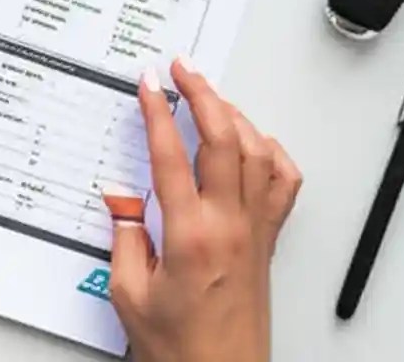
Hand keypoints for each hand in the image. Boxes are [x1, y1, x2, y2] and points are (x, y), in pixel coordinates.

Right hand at [106, 59, 301, 361]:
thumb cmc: (181, 347)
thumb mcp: (130, 293)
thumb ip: (124, 236)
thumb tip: (120, 196)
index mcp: (190, 235)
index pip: (171, 155)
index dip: (158, 111)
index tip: (148, 83)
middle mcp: (230, 225)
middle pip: (223, 138)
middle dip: (202, 93)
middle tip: (182, 68)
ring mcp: (256, 229)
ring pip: (256, 151)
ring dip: (233, 115)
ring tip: (210, 96)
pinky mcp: (269, 240)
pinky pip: (283, 183)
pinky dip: (271, 152)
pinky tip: (255, 142)